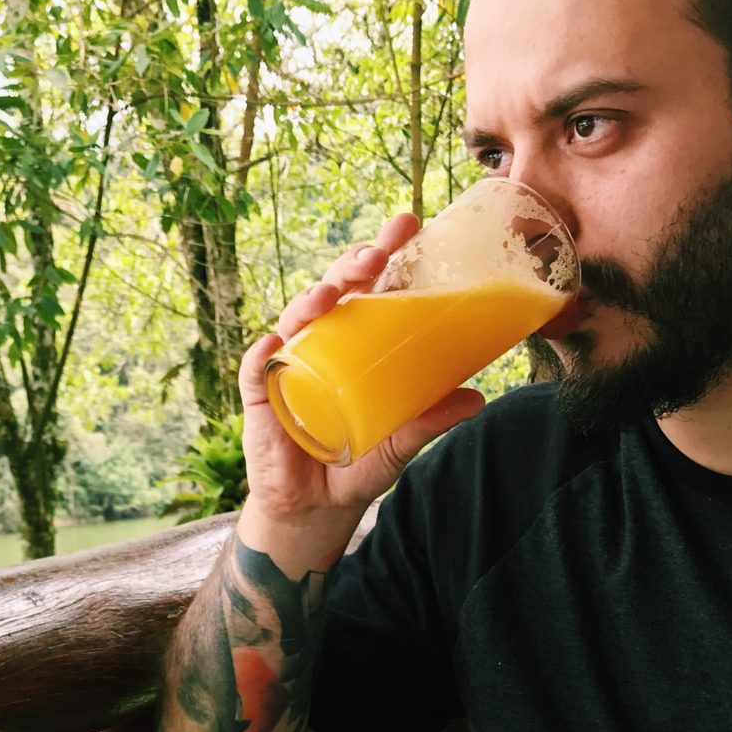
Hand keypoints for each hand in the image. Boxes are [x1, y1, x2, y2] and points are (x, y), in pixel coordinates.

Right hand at [239, 212, 483, 530]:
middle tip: (375, 255)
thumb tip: (476, 397)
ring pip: (295, 320)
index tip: (409, 223)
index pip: (372, 287)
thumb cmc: (356, 463)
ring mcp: (289, 364)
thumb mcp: (400, 442)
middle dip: (351, 265)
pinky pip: (255, 368)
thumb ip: (430, 420)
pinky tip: (272, 345)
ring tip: (329, 297)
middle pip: (335, 290)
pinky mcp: (261, 395)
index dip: (386, 253)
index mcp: (358, 341)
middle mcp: (323, 343)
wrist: (316, 508)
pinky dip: (261, 354)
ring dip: (309, 302)